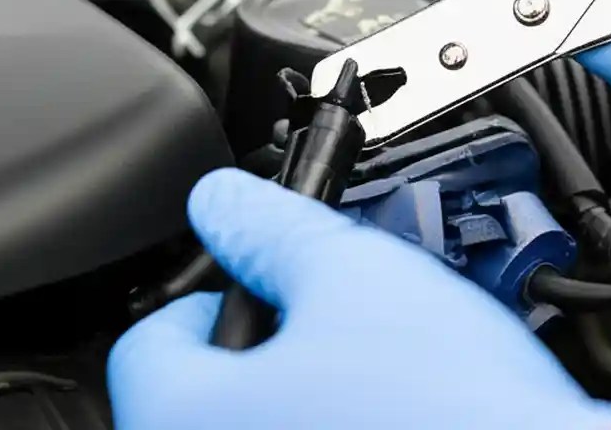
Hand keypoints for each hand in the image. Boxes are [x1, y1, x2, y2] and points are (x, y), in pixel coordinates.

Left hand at [108, 168, 610, 429]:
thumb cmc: (454, 409)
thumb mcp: (356, 274)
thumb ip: (272, 229)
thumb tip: (223, 202)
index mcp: (190, 418)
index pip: (155, 340)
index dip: (223, 284)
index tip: (277, 277)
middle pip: (215, 387)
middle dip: (276, 339)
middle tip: (345, 320)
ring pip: (273, 421)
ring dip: (316, 387)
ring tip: (389, 371)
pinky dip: (350, 421)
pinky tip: (408, 414)